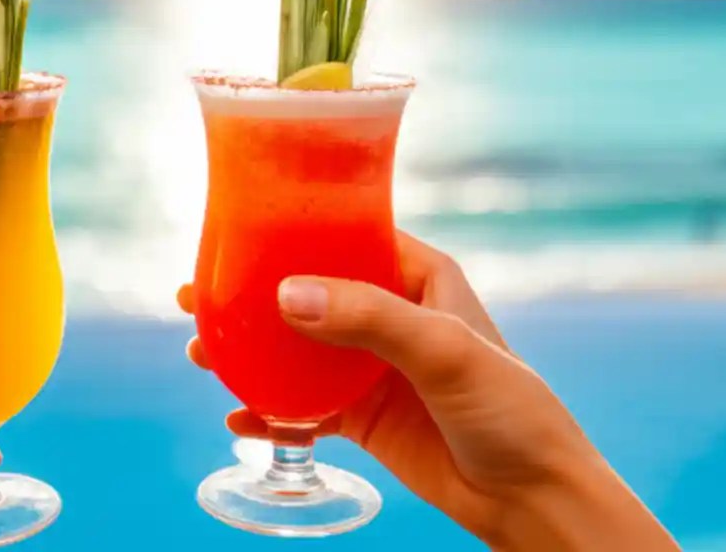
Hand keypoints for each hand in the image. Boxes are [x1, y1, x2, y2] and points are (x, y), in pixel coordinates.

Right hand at [181, 231, 677, 550]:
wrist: (529, 495)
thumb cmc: (509, 409)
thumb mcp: (443, 350)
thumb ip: (368, 318)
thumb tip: (286, 295)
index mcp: (419, 276)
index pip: (348, 235)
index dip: (293, 232)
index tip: (238, 230)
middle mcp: (391, 314)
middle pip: (308, 294)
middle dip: (252, 296)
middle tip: (196, 297)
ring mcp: (373, 367)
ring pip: (296, 351)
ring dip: (250, 354)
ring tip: (199, 354)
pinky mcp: (363, 416)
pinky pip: (303, 407)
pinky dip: (270, 412)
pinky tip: (239, 418)